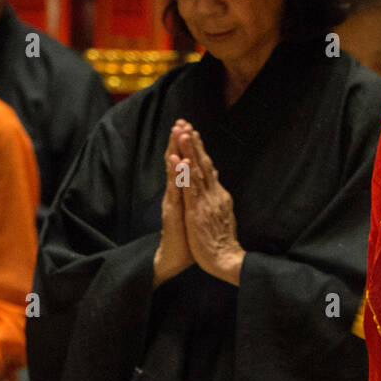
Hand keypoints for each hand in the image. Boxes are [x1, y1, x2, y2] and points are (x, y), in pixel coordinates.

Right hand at [153, 121, 194, 287]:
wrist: (176, 258)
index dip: (186, 145)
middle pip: (176, 162)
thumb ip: (197, 190)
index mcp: (183, 191)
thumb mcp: (195, 209)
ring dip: (175, 151)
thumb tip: (207, 173)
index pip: (184, 163)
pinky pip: (175, 189)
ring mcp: (173, 200)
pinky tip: (177, 161)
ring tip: (175, 133)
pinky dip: (176, 174)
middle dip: (178, 141)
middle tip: (180, 122)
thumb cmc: (188, 235)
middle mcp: (176, 192)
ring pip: (173, 171)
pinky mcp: (173, 210)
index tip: (188, 126)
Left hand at [176, 126, 244, 285]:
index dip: (199, 150)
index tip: (192, 133)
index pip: (207, 167)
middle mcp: (213, 193)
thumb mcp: (222, 213)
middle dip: (193, 143)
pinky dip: (184, 173)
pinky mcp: (197, 211)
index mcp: (218, 194)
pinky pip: (189, 188)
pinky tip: (179, 160)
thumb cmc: (222, 241)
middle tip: (186, 124)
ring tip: (182, 133)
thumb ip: (218, 195)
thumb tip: (217, 178)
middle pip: (202, 163)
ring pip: (195, 171)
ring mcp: (205, 201)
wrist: (226, 260)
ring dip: (188, 151)